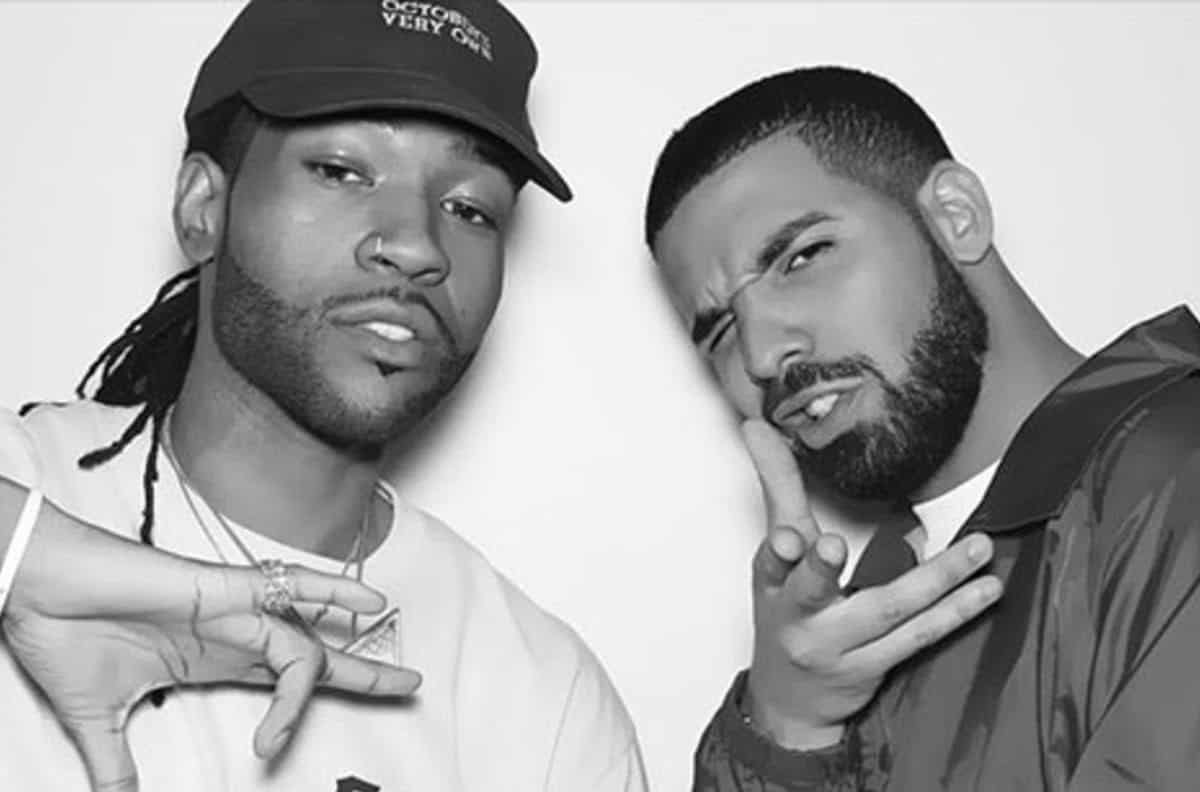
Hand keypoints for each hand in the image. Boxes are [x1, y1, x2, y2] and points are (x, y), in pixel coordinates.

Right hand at [0, 488, 420, 791]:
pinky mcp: (220, 590)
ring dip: (331, 673)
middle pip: (315, 657)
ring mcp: (232, 612)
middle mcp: (233, 636)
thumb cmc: (65, 633)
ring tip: (345, 702)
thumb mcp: (98, 716)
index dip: (317, 698)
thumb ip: (117, 759)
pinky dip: (329, 593)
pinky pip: (285, 589)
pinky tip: (369, 601)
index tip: (333, 719)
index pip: (284, 681)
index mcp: (213, 662)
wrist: (35, 589)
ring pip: (302, 642)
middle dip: (366, 672)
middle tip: (413, 684)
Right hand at [741, 419, 1001, 749]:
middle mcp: (799, 619)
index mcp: (772, 585)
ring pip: (885, 612)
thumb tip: (757, 427)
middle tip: (831, 545)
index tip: (787, 539)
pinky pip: (918, 637)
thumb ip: (776, 486)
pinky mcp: (874, 667)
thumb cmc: (785, 612)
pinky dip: (955, 613)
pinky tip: (986, 588)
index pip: (769, 563)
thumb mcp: (774, 552)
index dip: (778, 552)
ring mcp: (838, 648)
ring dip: (935, 580)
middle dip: (820, 568)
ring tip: (977, 548)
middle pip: (811, 592)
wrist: (790, 701)